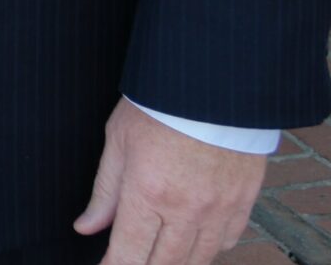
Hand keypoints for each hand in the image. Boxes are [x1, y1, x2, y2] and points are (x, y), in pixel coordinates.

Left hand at [74, 98, 269, 264]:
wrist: (211, 83)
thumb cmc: (158, 105)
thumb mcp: (118, 142)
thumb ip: (104, 191)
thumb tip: (86, 227)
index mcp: (148, 194)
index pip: (128, 254)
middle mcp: (186, 210)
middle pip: (164, 264)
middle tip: (130, 262)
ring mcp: (219, 209)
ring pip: (198, 260)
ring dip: (176, 264)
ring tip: (158, 257)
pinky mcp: (244, 202)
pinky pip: (227, 242)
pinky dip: (208, 250)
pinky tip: (194, 244)